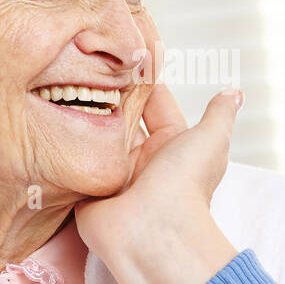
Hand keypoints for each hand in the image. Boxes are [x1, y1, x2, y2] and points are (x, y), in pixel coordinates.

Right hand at [75, 31, 243, 283]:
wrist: (153, 232)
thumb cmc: (185, 185)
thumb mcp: (211, 139)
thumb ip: (219, 113)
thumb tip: (234, 92)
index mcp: (169, 144)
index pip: (153, 103)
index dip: (140, 78)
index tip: (122, 51)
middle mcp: (141, 159)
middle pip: (120, 117)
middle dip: (106, 94)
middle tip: (85, 62)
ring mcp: (112, 173)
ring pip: (95, 135)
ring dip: (84, 115)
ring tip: (62, 82)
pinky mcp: (87, 188)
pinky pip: (74, 159)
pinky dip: (66, 142)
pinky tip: (50, 115)